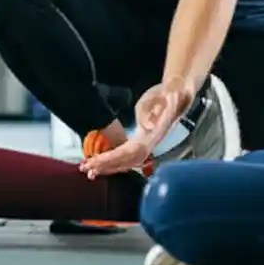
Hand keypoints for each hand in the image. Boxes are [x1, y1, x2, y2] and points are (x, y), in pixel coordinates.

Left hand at [79, 78, 194, 177]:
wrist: (177, 95)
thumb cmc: (168, 94)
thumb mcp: (163, 97)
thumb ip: (156, 110)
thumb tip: (147, 125)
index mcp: (152, 135)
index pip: (130, 150)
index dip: (113, 157)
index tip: (97, 160)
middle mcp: (149, 144)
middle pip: (125, 160)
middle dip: (105, 165)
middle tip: (85, 168)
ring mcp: (145, 146)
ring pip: (125, 162)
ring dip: (106, 167)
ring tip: (87, 170)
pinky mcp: (140, 144)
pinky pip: (125, 158)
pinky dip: (111, 163)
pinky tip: (99, 166)